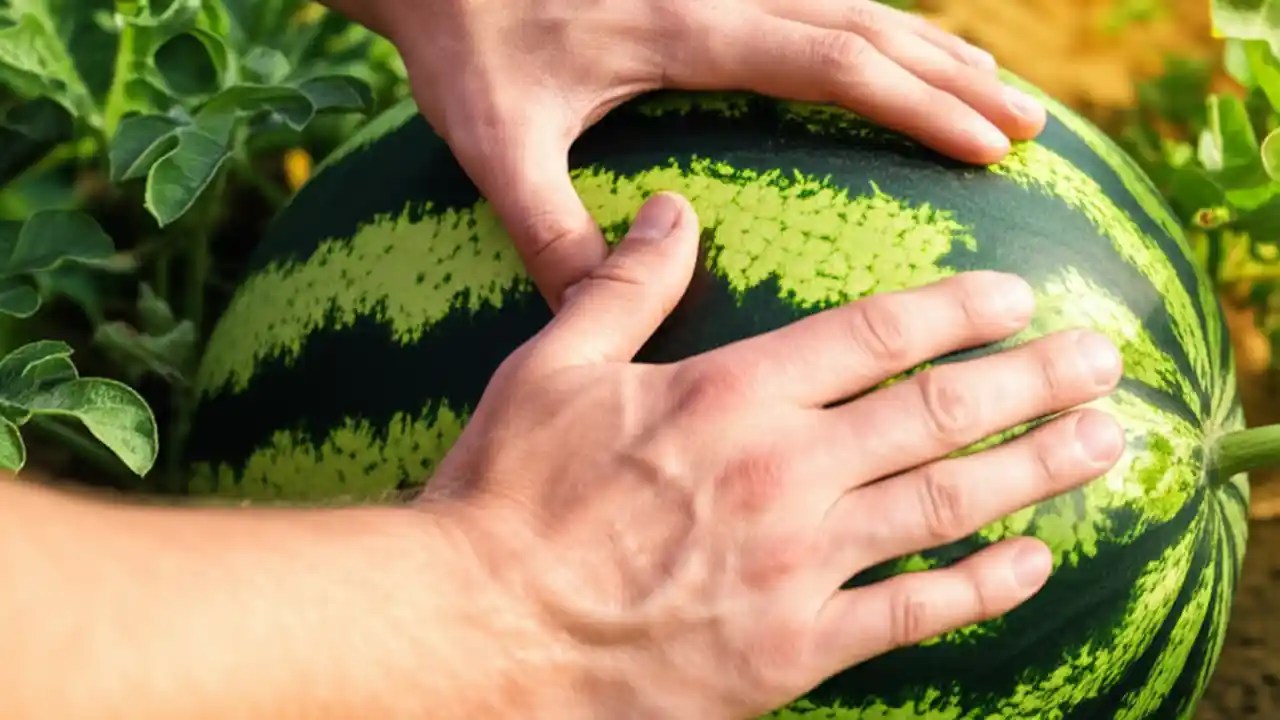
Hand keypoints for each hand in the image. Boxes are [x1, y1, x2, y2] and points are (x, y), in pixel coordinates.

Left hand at [329, 0, 1047, 307]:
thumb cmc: (461, 43)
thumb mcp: (497, 144)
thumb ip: (547, 230)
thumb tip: (596, 314)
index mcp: (684, 28)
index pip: (830, 60)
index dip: (915, 99)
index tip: (986, 143)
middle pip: (867, 23)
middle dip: (954, 74)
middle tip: (1030, 125)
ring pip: (851, 3)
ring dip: (929, 45)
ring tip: (1000, 90)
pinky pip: (814, 2)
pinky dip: (875, 32)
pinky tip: (903, 60)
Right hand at [420, 192, 1124, 717]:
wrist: (477, 629)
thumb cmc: (508, 493)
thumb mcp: (552, 365)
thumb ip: (626, 284)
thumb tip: (670, 209)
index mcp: (730, 393)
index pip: (875, 334)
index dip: (958, 309)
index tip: (1015, 296)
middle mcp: (783, 470)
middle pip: (938, 413)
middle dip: (1033, 380)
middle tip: (1102, 360)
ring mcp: (797, 564)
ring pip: (949, 505)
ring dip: (1037, 471)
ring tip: (1102, 444)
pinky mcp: (792, 648)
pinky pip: (913, 614)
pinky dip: (982, 587)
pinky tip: (1033, 562)